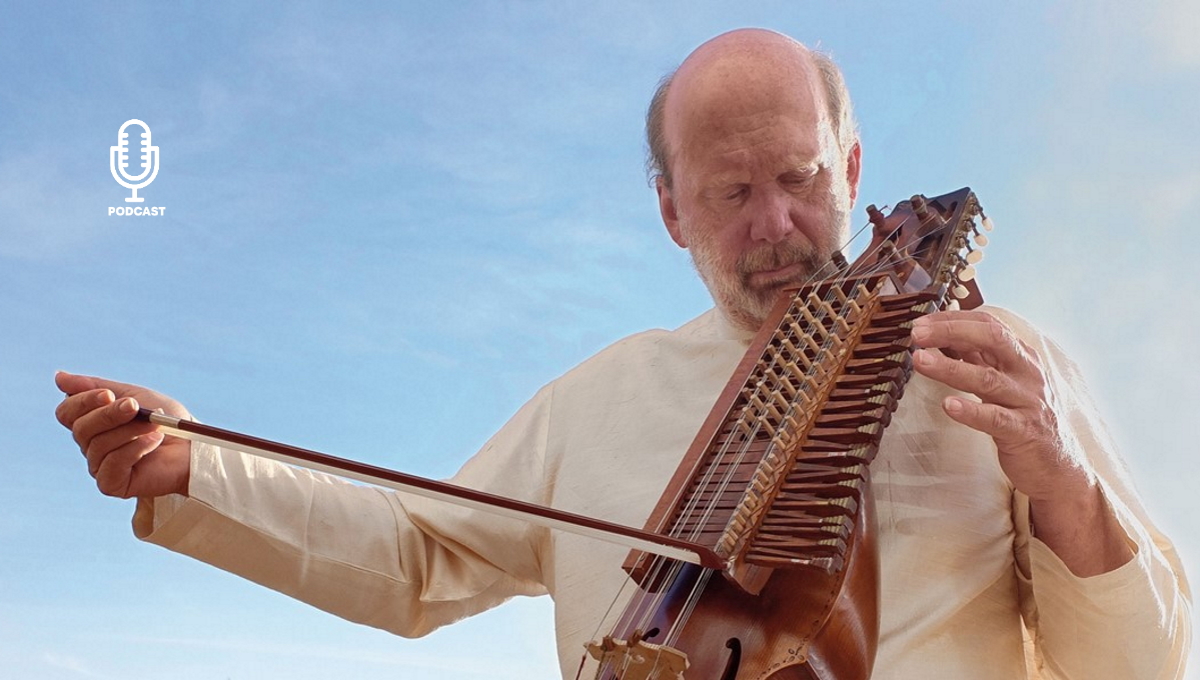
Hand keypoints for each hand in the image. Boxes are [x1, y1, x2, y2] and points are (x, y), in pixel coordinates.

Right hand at [55, 371, 191, 498]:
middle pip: (81, 428)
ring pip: (98, 445)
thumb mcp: (133, 395)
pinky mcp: (112, 484)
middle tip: (135, 407)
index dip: (83, 401)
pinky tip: (154, 442)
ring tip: (157, 425)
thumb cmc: (167, 420)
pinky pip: (112, 464)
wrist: (194, 446)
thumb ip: (97, 387)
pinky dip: (136, 449)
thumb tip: (59, 377)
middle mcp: (91, 445)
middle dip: (110, 415)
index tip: (109, 395)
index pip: (67, 411)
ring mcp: (100, 466)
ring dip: (131, 430)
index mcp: (92, 422)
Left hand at [909, 310, 1131, 574]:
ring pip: (988, 378)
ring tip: (920, 360)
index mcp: (1021, 355)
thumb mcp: (1000, 381)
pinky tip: (948, 405)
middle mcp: (1027, 372)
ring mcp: (1028, 401)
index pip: (988, 324)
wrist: (1057, 465)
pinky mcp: (1023, 432)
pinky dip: (971, 411)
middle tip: (917, 333)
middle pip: (991, 339)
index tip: (920, 322)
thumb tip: (937, 337)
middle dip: (952, 331)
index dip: (952, 319)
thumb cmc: (1021, 417)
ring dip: (951, 368)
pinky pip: (995, 418)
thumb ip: (974, 359)